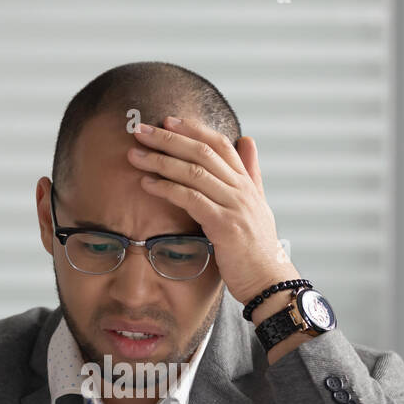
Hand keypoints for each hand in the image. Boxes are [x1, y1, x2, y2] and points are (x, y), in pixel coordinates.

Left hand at [128, 116, 296, 304]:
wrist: (268, 281)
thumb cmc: (257, 249)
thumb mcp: (257, 205)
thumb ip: (250, 173)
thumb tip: (248, 140)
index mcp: (246, 183)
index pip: (220, 144)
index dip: (193, 129)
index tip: (167, 121)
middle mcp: (242, 190)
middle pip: (203, 152)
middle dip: (169, 139)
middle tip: (141, 130)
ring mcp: (235, 206)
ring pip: (194, 172)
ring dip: (161, 161)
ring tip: (135, 155)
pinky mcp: (225, 226)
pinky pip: (191, 199)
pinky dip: (167, 188)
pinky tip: (147, 184)